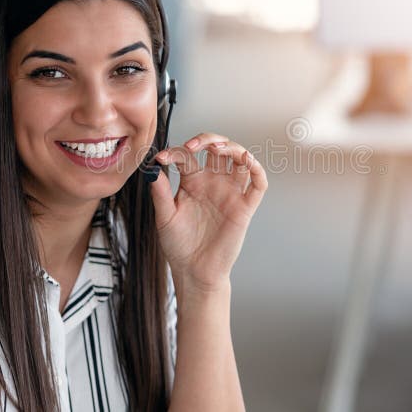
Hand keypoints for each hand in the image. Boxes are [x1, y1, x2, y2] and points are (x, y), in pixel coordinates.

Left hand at [149, 132, 267, 293]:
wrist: (194, 271)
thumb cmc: (179, 246)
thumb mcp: (164, 218)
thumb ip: (160, 193)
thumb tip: (153, 169)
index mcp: (192, 182)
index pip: (188, 156)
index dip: (175, 152)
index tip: (161, 159)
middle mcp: (213, 183)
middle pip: (217, 149)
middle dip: (207, 140)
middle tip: (193, 145)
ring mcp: (230, 192)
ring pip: (240, 159)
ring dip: (232, 148)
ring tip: (217, 148)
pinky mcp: (245, 207)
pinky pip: (258, 183)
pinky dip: (256, 168)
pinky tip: (246, 160)